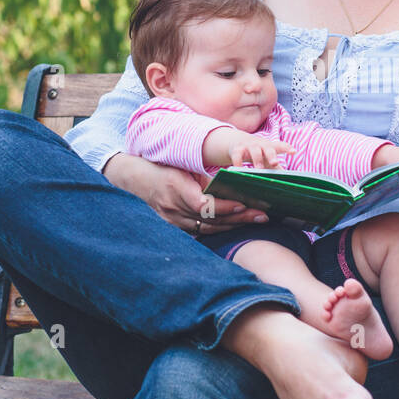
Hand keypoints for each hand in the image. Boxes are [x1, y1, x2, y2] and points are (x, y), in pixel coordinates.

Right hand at [103, 152, 268, 234]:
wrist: (136, 181)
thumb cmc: (164, 168)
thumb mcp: (182, 167)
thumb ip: (203, 177)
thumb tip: (232, 182)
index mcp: (175, 187)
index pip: (203, 205)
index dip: (224, 207)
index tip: (244, 204)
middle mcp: (173, 207)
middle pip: (210, 219)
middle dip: (238, 217)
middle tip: (262, 215)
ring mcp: (172, 220)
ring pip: (208, 228)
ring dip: (234, 225)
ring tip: (256, 219)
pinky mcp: (174, 227)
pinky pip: (200, 231)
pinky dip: (220, 229)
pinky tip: (238, 225)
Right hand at [227, 135, 295, 168]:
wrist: (239, 142)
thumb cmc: (259, 153)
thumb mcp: (268, 159)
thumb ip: (278, 169)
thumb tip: (290, 182)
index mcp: (271, 147)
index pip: (281, 146)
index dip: (287, 148)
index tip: (294, 152)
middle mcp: (261, 145)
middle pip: (268, 148)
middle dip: (272, 155)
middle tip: (275, 163)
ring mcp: (249, 146)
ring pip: (254, 150)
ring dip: (257, 160)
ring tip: (259, 169)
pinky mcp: (237, 149)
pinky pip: (238, 155)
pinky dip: (238, 163)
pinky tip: (239, 170)